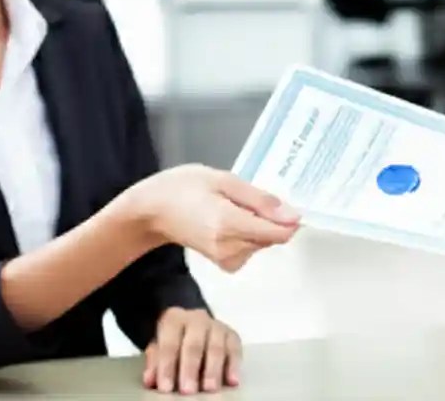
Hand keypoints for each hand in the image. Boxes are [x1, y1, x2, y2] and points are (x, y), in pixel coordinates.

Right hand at [125, 164, 300, 271]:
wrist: (151, 211)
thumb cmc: (182, 188)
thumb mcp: (223, 180)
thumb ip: (260, 200)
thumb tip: (293, 216)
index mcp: (230, 225)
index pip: (279, 233)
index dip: (288, 218)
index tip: (278, 202)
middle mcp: (231, 248)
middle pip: (272, 237)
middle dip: (267, 217)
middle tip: (240, 198)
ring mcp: (227, 259)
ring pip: (263, 241)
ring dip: (255, 224)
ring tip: (228, 207)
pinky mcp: (226, 263)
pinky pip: (251, 247)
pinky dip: (247, 233)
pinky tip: (226, 220)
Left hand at [142, 308, 241, 394]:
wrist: (191, 322)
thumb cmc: (174, 340)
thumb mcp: (159, 345)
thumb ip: (155, 362)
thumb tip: (150, 380)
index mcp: (174, 320)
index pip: (169, 344)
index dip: (167, 366)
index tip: (165, 387)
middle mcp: (197, 320)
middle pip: (194, 345)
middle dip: (190, 369)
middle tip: (188, 390)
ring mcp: (217, 326)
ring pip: (216, 347)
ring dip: (213, 370)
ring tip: (210, 388)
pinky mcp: (232, 336)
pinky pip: (235, 350)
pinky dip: (234, 366)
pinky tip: (232, 381)